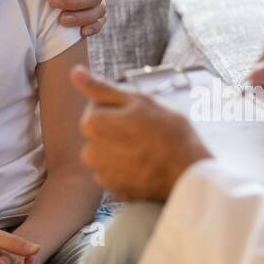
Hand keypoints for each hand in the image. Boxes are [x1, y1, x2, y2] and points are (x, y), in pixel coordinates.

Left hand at [70, 64, 210, 202]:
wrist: (188, 174)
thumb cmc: (168, 133)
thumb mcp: (137, 101)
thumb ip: (101, 87)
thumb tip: (75, 73)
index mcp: (92, 124)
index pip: (98, 106)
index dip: (120, 107)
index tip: (138, 115)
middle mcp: (89, 151)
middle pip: (101, 131)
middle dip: (118, 128)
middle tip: (146, 132)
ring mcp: (102, 174)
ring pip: (108, 152)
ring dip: (122, 149)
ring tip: (148, 150)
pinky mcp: (114, 191)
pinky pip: (116, 172)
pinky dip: (127, 169)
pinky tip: (147, 166)